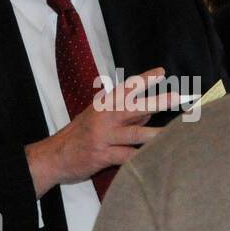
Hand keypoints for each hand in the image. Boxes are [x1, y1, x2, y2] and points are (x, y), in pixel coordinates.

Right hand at [24, 67, 175, 196]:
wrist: (53, 156)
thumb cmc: (80, 136)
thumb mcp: (98, 119)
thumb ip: (124, 116)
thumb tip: (149, 113)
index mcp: (103, 105)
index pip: (126, 88)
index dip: (144, 79)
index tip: (161, 72)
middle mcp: (103, 117)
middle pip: (133, 107)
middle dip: (156, 102)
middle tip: (176, 97)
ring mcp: (103, 136)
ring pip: (134, 134)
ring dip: (155, 133)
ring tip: (173, 133)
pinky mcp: (102, 155)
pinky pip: (126, 156)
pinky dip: (142, 157)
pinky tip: (156, 158)